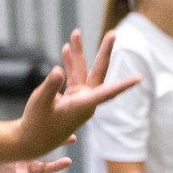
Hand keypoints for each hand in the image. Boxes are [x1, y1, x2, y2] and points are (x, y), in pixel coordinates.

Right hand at [11, 30, 138, 157]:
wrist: (33, 138)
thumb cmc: (37, 124)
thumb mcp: (40, 103)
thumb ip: (50, 86)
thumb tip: (58, 69)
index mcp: (83, 105)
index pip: (106, 92)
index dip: (122, 85)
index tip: (138, 78)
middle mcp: (85, 100)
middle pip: (98, 72)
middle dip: (104, 52)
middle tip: (113, 33)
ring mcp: (80, 98)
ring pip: (82, 71)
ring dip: (78, 53)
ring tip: (75, 33)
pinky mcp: (72, 96)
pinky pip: (73, 76)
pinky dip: (69, 63)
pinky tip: (66, 49)